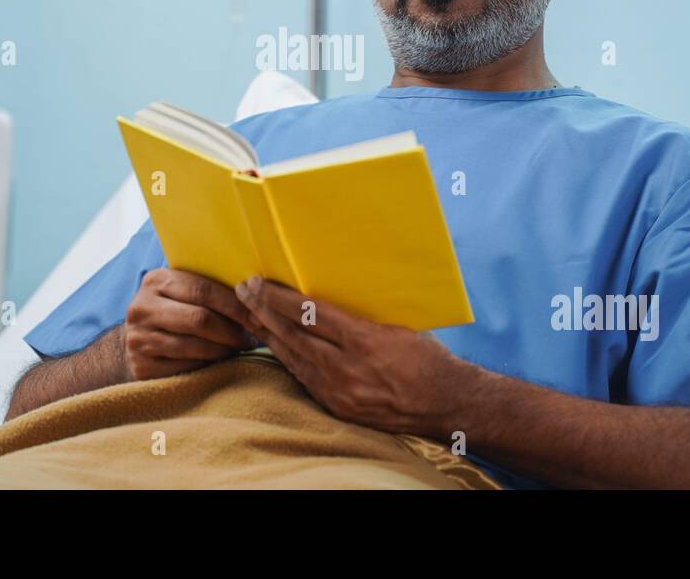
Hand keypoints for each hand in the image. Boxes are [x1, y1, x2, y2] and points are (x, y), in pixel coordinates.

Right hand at [122, 268, 260, 381]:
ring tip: (240, 348)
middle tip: (252, 337)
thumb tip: (254, 291)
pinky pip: (185, 367)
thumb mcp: (180, 290)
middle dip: (232, 330)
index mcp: (156, 280)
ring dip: (225, 349)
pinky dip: (208, 365)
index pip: (202, 289)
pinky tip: (220, 361)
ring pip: (194, 346)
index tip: (257, 315)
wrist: (136, 340)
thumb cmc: (171, 310)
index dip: (234, 304)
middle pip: (199, 319)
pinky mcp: (141, 366)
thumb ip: (206, 286)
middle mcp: (142, 307)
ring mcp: (138, 338)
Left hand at [235, 276, 472, 437]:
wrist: (446, 404)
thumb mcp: (396, 325)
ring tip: (249, 314)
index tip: (257, 282)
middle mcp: (346, 368)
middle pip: (292, 334)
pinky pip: (303, 377)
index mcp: (364, 340)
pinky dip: (286, 357)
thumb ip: (359, 314)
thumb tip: (328, 293)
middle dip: (263, 311)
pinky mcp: (338, 407)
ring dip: (267, 334)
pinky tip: (274, 344)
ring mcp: (339, 391)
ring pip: (292, 357)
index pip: (308, 313)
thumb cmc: (426, 357)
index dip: (277, 297)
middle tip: (243, 291)